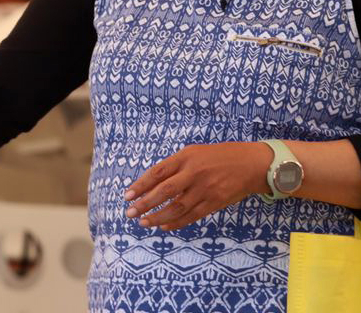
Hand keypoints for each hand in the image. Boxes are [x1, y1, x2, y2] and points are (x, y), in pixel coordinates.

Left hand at [124, 142, 270, 230]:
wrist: (252, 164)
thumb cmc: (219, 156)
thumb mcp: (194, 152)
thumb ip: (175, 166)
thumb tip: (152, 183)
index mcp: (186, 157)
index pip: (157, 172)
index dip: (141, 185)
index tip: (127, 196)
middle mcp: (194, 173)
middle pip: (164, 191)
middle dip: (145, 203)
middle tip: (130, 213)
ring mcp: (206, 189)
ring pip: (177, 207)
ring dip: (158, 217)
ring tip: (144, 222)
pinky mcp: (216, 202)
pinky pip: (192, 215)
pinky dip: (177, 222)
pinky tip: (164, 227)